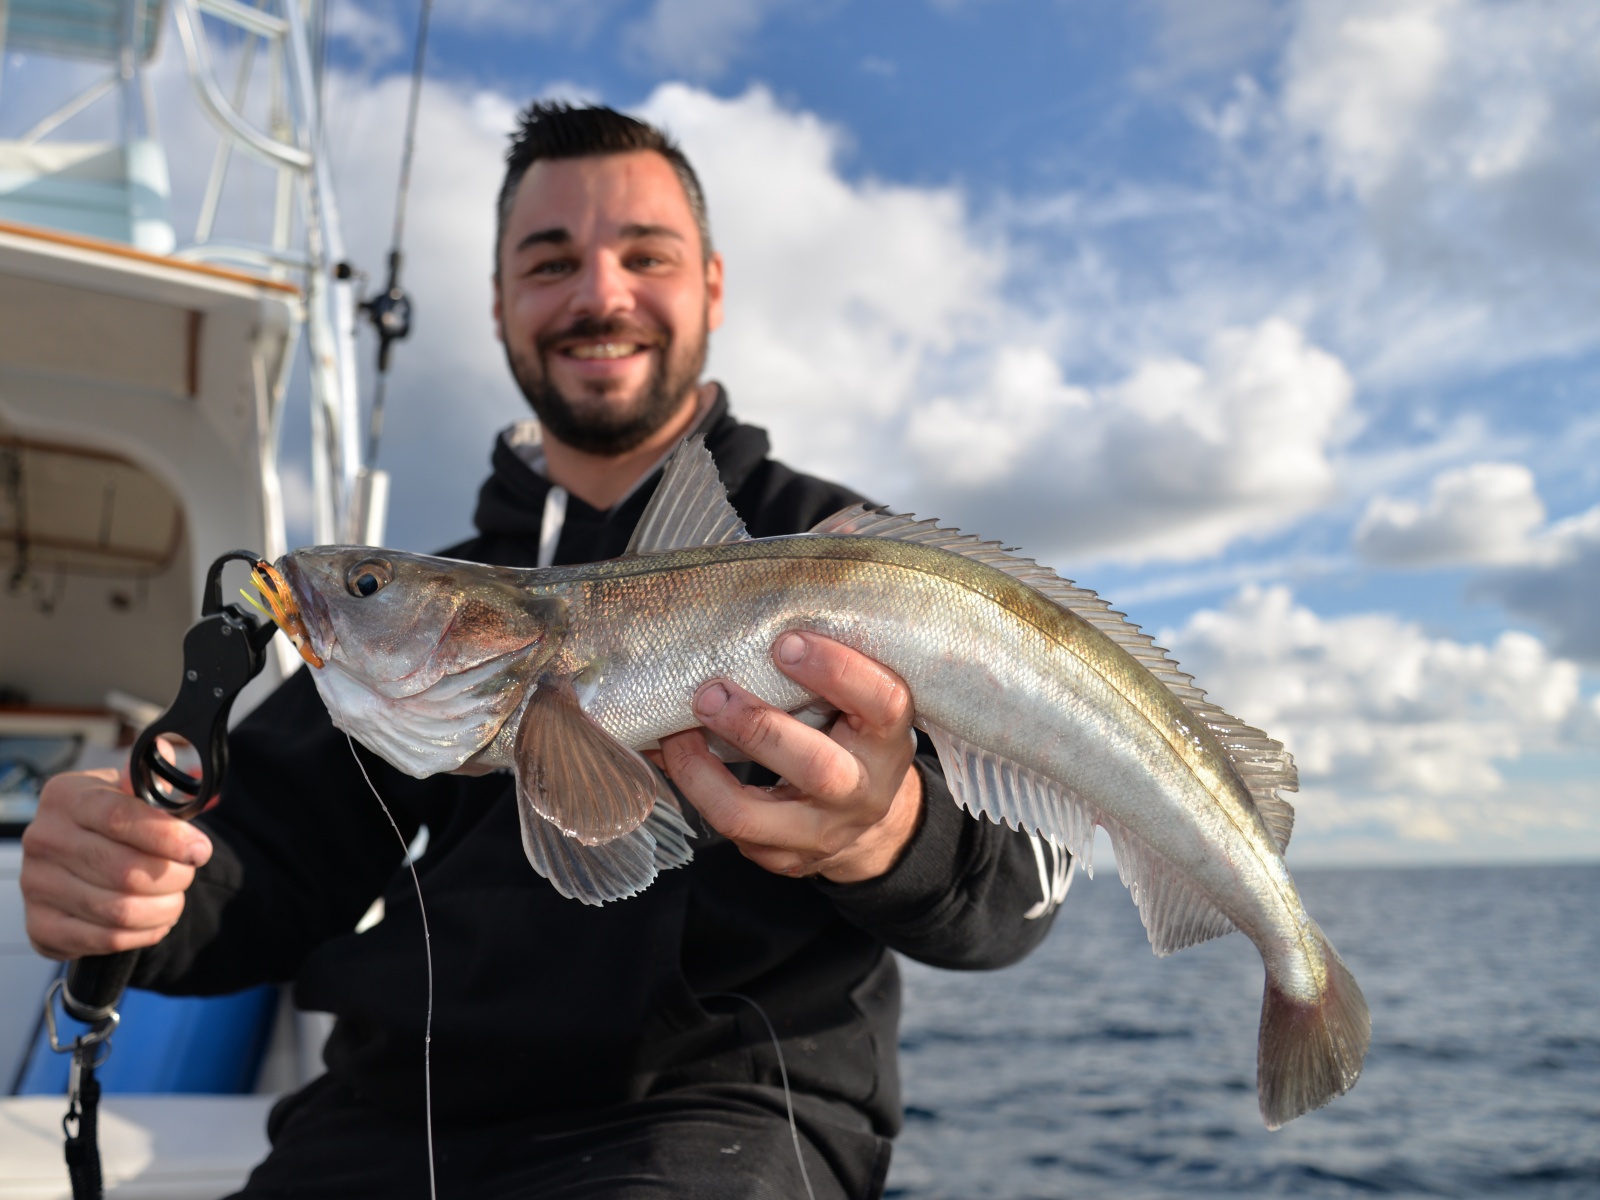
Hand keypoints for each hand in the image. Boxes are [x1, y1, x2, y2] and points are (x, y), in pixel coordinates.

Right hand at [20, 767, 211, 959]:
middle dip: (174, 876)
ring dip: (164, 908)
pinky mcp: (42, 926)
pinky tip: (157, 920)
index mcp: (68, 797)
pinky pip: (106, 938)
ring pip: (120, 910)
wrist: (76, 856)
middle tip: (188, 873)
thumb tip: (188, 774)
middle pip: (125, 870)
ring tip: (176, 898)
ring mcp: (37, 885)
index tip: (200, 850)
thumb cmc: (115, 820)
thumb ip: (159, 782)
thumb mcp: (132, 790)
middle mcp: (45, 839)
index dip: (170, 837)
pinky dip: (144, 933)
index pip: (121, 817)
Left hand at [659, 632, 923, 882]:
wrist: (871, 821)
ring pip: (748, 817)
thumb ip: (827, 679)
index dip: (835, 670)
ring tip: (676, 733)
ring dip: (699, 771)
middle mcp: (863, 793)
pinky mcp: (784, 860)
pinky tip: (680, 761)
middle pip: (816, 770)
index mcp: (888, 741)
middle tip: (710, 693)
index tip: (785, 643)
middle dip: (754, 727)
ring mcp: (822, 835)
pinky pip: (728, 831)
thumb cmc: (855, 740)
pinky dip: (695, 790)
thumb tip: (746, 636)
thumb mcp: (861, 707)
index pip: (881, 703)